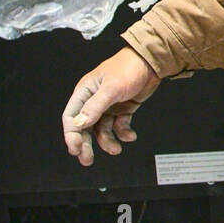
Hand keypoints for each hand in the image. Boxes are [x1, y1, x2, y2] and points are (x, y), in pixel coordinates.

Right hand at [62, 46, 160, 165]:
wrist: (152, 62)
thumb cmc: (128, 68)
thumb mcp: (111, 88)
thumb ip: (95, 107)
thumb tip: (79, 124)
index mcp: (85, 92)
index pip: (71, 117)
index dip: (71, 135)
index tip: (76, 149)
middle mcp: (94, 100)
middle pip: (84, 128)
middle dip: (86, 144)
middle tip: (87, 160)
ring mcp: (108, 106)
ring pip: (101, 130)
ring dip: (107, 141)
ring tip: (116, 149)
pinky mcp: (122, 109)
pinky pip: (118, 126)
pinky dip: (123, 133)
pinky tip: (130, 136)